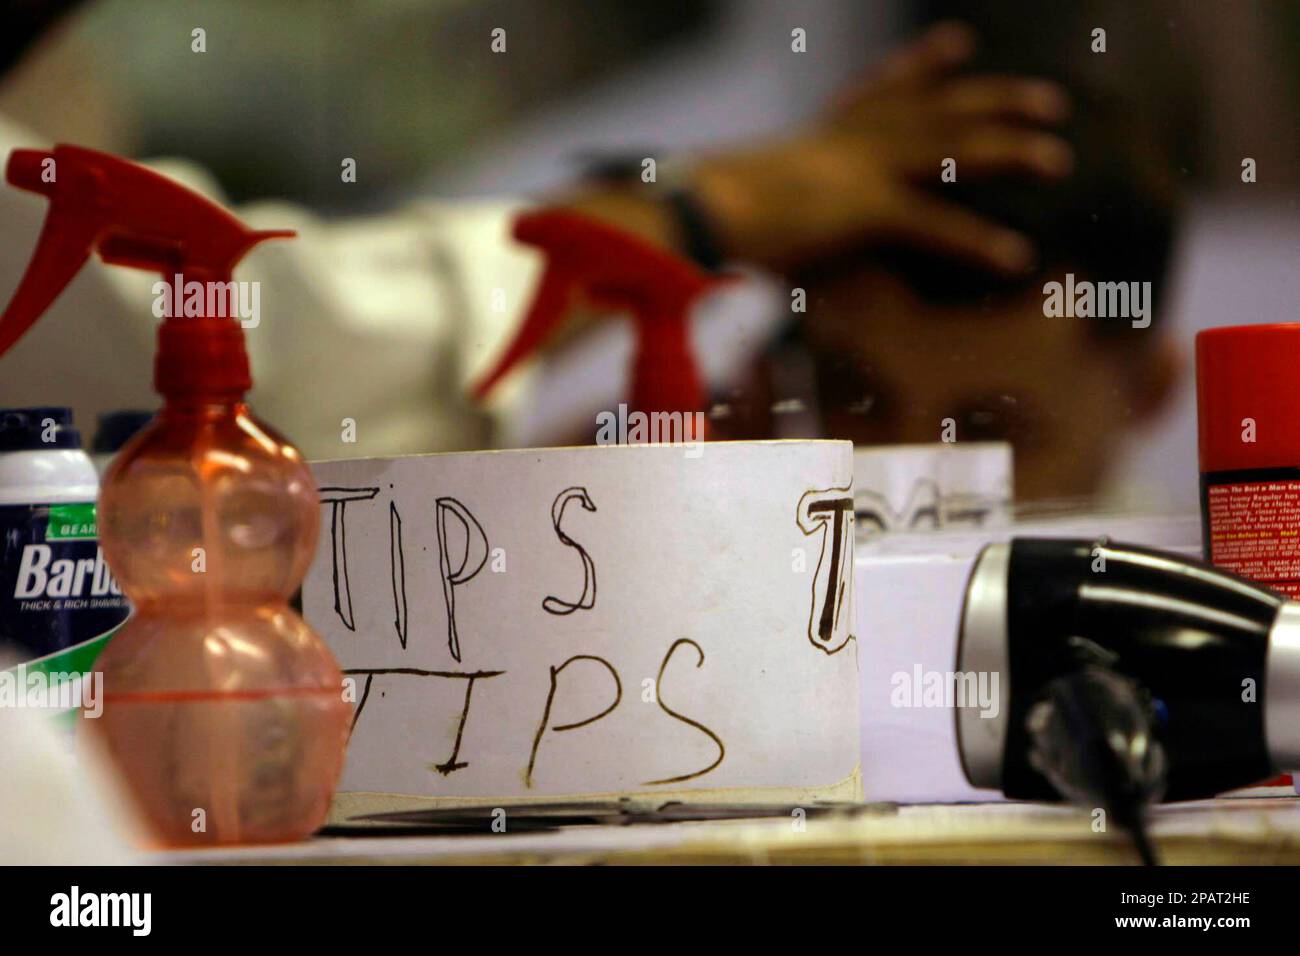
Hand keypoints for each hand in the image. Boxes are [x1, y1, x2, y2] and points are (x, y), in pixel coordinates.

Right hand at [690, 21, 1072, 272]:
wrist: (685, 213)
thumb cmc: (696, 218)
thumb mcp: (746, 214)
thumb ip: (773, 222)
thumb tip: (760, 252)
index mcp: (817, 137)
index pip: (878, 92)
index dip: (920, 68)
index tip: (954, 44)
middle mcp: (846, 140)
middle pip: (935, 107)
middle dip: (994, 99)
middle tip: (1047, 98)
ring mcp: (859, 167)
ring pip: (952, 148)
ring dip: (1010, 150)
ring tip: (1058, 158)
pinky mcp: (863, 206)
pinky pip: (935, 225)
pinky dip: (978, 243)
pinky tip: (1016, 257)